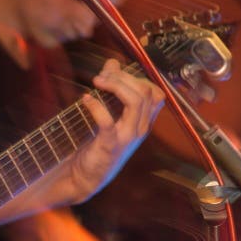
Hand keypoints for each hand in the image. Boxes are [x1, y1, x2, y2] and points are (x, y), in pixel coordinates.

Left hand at [69, 59, 164, 201]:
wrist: (87, 176)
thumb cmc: (98, 144)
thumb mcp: (110, 115)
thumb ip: (113, 90)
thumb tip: (112, 63)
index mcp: (143, 122)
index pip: (155, 92)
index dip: (137, 77)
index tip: (116, 74)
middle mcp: (140, 128)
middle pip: (146, 92)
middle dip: (124, 78)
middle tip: (101, 76)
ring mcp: (127, 137)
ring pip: (135, 101)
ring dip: (116, 86)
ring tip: (96, 82)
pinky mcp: (110, 144)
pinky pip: (107, 120)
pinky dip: (96, 106)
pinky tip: (85, 99)